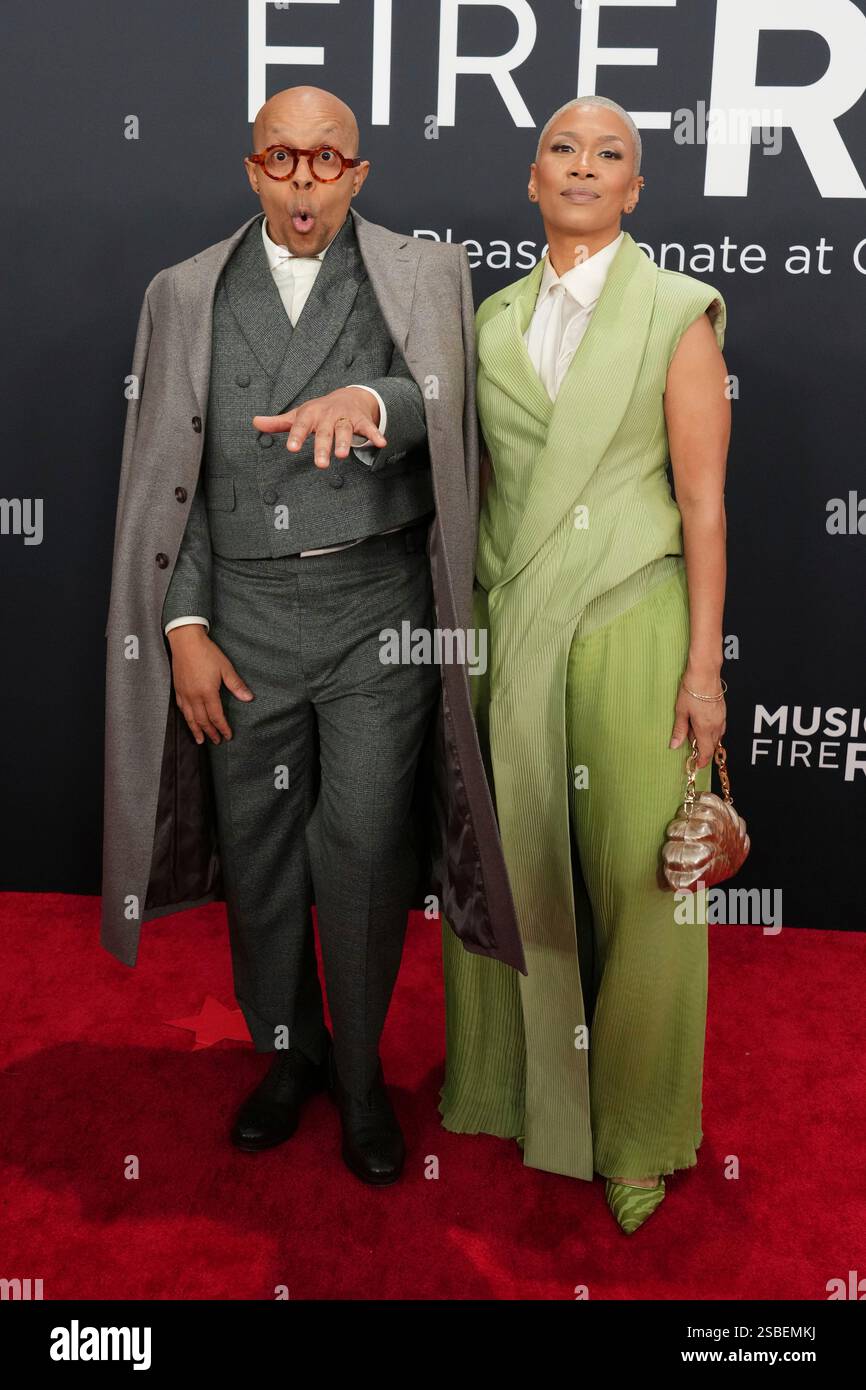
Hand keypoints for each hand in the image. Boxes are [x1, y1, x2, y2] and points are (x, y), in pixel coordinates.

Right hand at [166, 625, 253, 744]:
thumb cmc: (206, 653)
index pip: (216, 717)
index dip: (223, 728)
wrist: (186, 641)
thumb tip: (249, 698)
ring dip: (196, 730)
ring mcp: (184, 694)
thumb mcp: (225, 668)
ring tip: (200, 740)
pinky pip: (182, 708)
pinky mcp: (177, 689)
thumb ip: (236, 685)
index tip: (228, 736)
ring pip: (190, 718)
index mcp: (207, 693)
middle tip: (217, 741)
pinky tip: (189, 721)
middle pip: (202, 720)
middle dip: (210, 733)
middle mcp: (194, 696)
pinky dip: (186, 718)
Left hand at [253, 386, 385, 468]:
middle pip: (324, 432)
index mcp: (310, 414)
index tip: (291, 448)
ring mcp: (345, 417)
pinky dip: (375, 434)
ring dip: (345, 441)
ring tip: (343, 455)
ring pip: (345, 430)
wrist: (347, 396)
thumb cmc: (318, 411)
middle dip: (322, 446)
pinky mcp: (361, 420)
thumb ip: (279, 423)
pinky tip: (381, 443)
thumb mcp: (299, 415)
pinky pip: (368, 428)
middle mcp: (327, 415)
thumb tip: (255, 422)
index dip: (296, 436)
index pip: (301, 425)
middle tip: (321, 464)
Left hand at [669, 672, 726, 768]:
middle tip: (692, 750)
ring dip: (708, 740)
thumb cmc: (692, 689)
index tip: (696, 765)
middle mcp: (717, 725)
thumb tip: (674, 745)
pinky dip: (712, 731)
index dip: (701, 760)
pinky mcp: (723, 710)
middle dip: (704, 751)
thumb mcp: (681, 711)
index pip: (706, 751)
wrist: (705, 672)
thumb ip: (679, 730)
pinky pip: (720, 727)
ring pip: (717, 736)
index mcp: (706, 727)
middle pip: (713, 745)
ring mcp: (722, 717)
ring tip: (695, 735)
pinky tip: (703, 725)